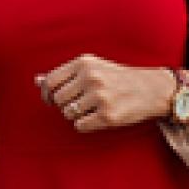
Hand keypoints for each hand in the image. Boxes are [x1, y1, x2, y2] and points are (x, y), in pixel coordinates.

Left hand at [35, 54, 176, 132]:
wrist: (151, 89)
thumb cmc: (117, 77)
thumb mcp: (91, 67)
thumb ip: (64, 74)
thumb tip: (37, 81)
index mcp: (83, 62)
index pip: (50, 82)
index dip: (47, 93)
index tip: (52, 99)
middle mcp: (90, 77)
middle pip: (57, 100)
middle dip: (64, 105)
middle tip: (80, 103)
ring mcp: (99, 97)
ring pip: (67, 113)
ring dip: (76, 115)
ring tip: (92, 108)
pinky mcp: (108, 116)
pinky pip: (80, 126)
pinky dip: (85, 125)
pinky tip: (98, 117)